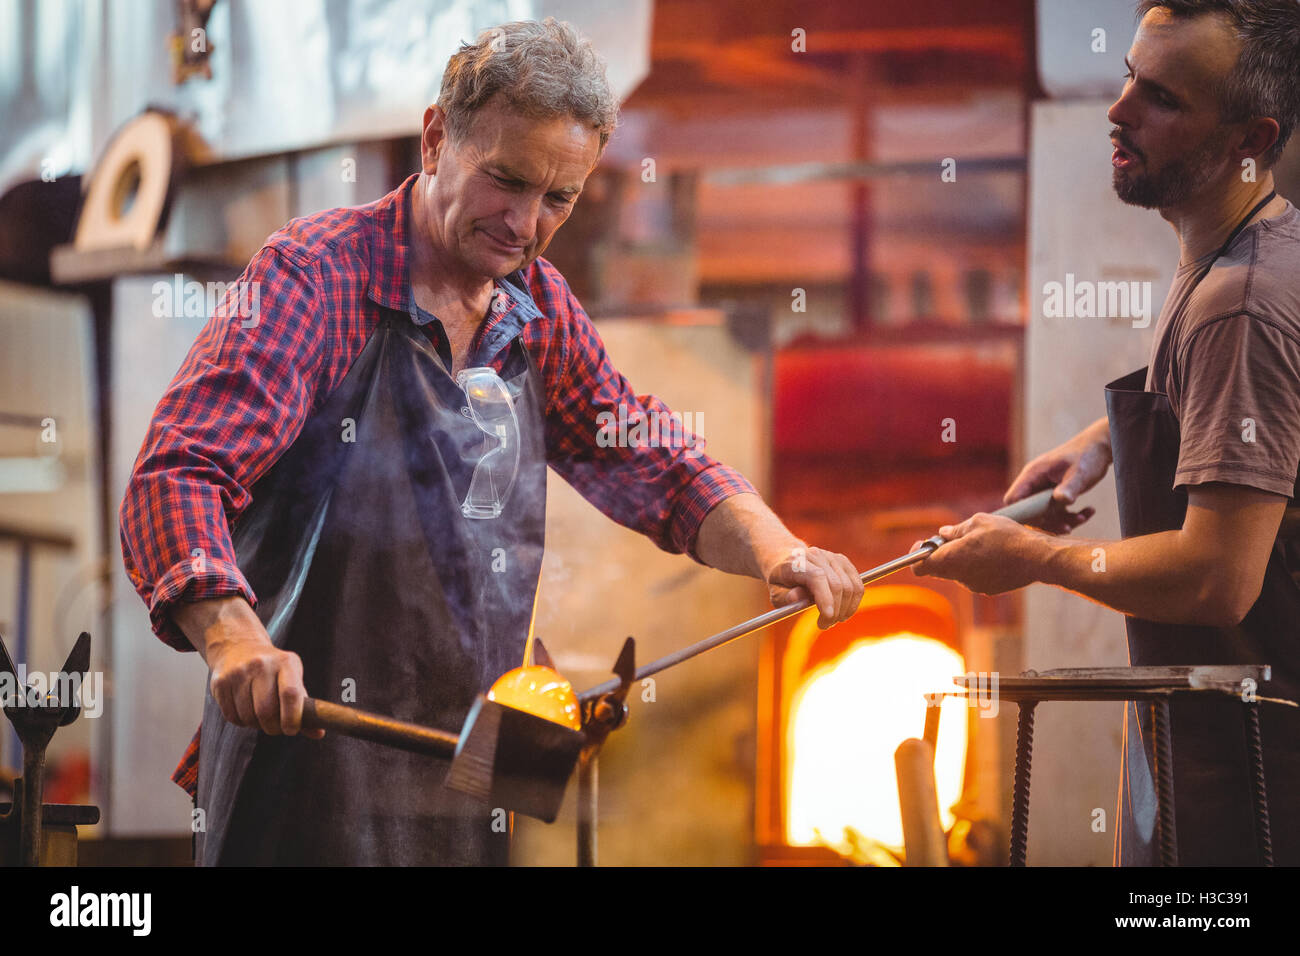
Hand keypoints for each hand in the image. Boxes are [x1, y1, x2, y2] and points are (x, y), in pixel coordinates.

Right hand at [173, 596, 321, 737]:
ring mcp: (238, 673)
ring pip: (248, 717)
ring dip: (256, 725)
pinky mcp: (220, 683)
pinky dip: (241, 722)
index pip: (291, 694)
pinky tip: (245, 709)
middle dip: (273, 727)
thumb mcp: (293, 678)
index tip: (292, 730)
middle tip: (277, 727)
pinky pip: (232, 717)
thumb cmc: (273, 670)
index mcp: (286, 662)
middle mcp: (261, 664)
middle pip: (267, 711)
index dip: (292, 718)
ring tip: (260, 715)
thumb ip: (304, 707)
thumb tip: (319, 733)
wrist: (238, 647)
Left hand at [763, 544, 863, 628]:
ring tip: (832, 619)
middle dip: (835, 611)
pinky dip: (853, 603)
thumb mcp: (775, 592)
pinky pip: (858, 585)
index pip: (817, 577)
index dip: (826, 598)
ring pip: (850, 587)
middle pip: (836, 585)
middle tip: (825, 625)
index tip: (828, 618)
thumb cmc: (782, 582)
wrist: (790, 562)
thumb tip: (796, 597)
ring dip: (845, 609)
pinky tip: (843, 611)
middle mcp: (816, 555)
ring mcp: (832, 557)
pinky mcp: (844, 562)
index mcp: (797, 562)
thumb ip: (784, 596)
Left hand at [911, 513, 1044, 594]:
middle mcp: (959, 576)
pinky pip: (975, 575)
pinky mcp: (989, 589)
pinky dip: (977, 565)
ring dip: (962, 557)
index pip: (919, 567)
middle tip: (954, 536)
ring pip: (958, 571)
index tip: (923, 545)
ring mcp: (974, 585)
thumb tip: (944, 534)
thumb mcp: (978, 522)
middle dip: (943, 552)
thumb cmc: (1006, 537)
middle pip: (939, 568)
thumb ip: (956, 529)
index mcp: (951, 560)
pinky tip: (994, 553)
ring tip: (981, 542)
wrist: (1036, 558)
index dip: (917, 555)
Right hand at [1004, 418, 1110, 533]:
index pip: (1014, 498)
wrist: (1100, 448)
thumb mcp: (1080, 472)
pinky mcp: (1055, 495)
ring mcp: (1044, 490)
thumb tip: (1060, 500)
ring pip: (1045, 515)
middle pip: (1029, 511)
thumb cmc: (1088, 455)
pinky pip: (1057, 513)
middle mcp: (1035, 483)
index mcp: (1033, 474)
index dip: (1022, 513)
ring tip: (1082, 518)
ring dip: (1063, 521)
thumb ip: (1069, 486)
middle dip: (1048, 522)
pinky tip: (1088, 512)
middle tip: (1067, 527)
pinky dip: (1071, 517)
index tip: (1041, 521)